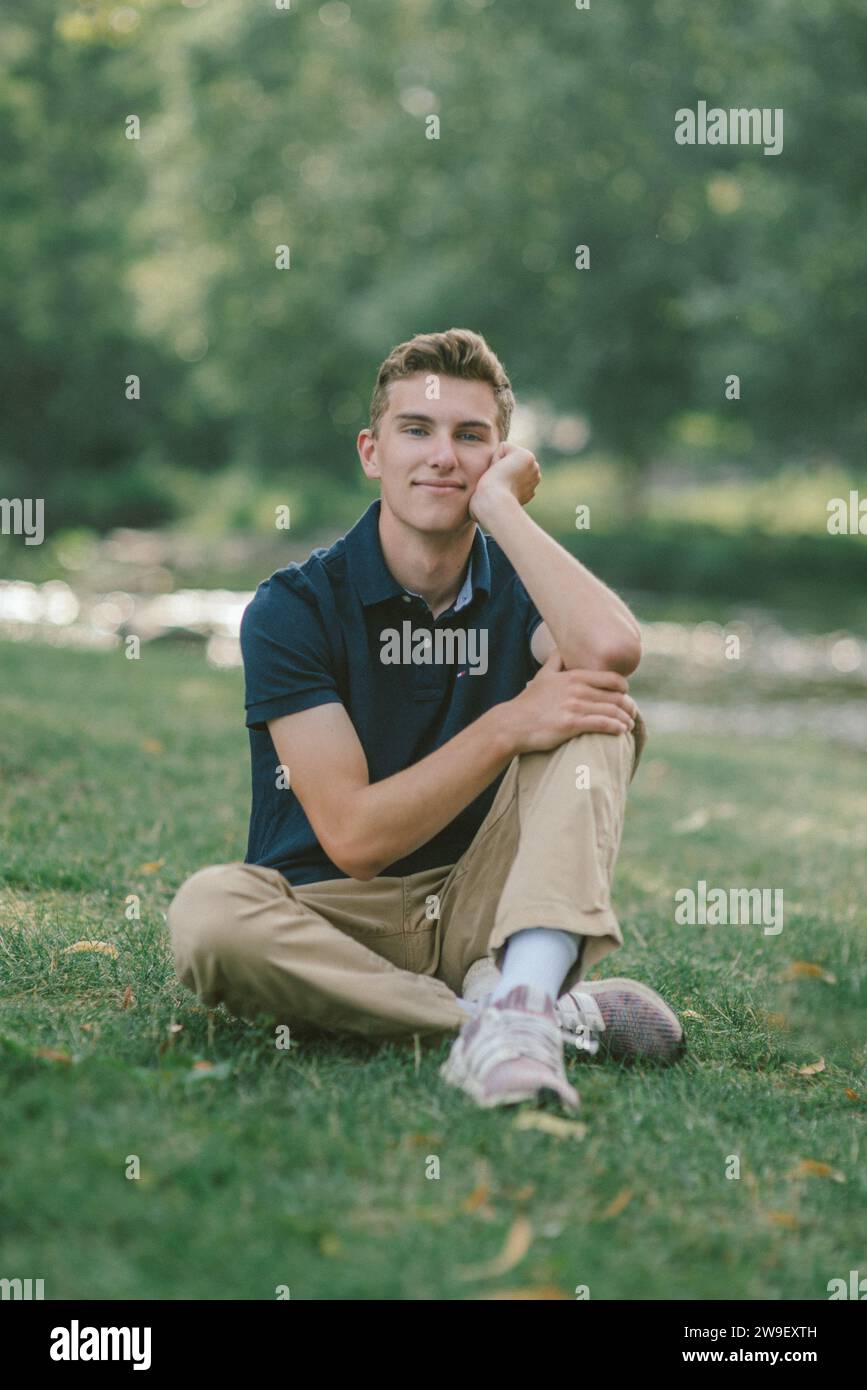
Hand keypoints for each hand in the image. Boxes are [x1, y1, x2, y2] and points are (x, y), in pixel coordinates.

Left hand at [469, 442, 540, 523]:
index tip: (498, 491)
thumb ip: (496, 489)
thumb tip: (483, 496)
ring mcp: (534, 466)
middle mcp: (534, 476)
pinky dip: (496, 457)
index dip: (497, 477)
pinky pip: (503, 447)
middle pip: (508, 460)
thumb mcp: (494, 498)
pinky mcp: (527, 456)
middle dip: (500, 469)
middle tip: (498, 484)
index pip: (507, 470)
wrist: (494, 504)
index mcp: (528, 486)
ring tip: (498, 479)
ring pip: (506, 454)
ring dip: (498, 465)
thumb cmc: (489, 507)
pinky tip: (498, 471)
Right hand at [504, 650, 637, 754]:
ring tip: (628, 725)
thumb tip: (562, 647)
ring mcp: (574, 706)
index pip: (611, 678)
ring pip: (612, 711)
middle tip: (632, 713)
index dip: (623, 688)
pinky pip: (602, 724)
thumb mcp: (542, 675)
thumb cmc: (529, 702)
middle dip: (628, 706)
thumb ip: (556, 660)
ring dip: (625, 719)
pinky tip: (621, 731)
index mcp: (574, 676)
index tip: (625, 695)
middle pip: (615, 696)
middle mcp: (577, 689)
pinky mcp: (571, 724)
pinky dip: (616, 727)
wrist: (512, 724)